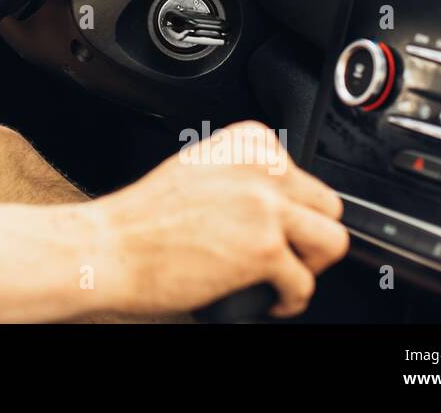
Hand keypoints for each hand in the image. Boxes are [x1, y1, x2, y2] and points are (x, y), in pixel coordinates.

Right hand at [97, 121, 348, 318]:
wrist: (109, 247)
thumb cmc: (143, 217)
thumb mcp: (198, 168)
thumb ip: (242, 174)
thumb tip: (279, 198)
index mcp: (248, 142)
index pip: (304, 173)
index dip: (291, 207)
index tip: (273, 224)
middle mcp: (261, 168)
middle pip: (326, 206)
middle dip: (307, 234)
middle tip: (282, 252)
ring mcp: (265, 208)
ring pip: (331, 241)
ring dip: (309, 264)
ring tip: (282, 274)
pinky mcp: (264, 251)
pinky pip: (305, 283)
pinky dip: (290, 299)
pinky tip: (267, 298)